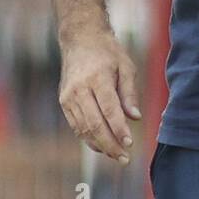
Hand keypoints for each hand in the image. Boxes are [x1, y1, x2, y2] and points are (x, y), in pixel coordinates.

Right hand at [58, 31, 140, 163]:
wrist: (80, 39)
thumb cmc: (108, 52)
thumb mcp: (126, 66)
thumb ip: (130, 92)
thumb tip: (135, 118)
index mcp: (97, 78)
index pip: (109, 110)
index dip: (119, 129)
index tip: (130, 143)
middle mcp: (79, 89)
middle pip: (94, 124)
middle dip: (110, 144)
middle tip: (125, 158)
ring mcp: (68, 96)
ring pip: (84, 128)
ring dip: (100, 145)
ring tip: (117, 156)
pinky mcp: (64, 102)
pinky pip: (76, 126)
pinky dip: (89, 138)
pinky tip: (103, 146)